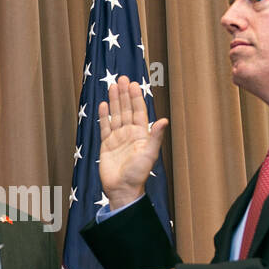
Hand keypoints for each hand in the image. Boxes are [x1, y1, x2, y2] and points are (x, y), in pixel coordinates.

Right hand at [98, 77, 168, 210]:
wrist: (122, 190)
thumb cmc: (138, 174)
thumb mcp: (149, 154)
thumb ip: (156, 136)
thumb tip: (165, 120)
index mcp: (141, 135)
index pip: (138, 112)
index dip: (136, 98)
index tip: (132, 84)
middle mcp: (129, 134)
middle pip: (126, 110)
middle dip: (124, 94)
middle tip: (121, 79)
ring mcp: (117, 139)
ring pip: (116, 115)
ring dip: (114, 101)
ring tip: (112, 87)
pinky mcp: (106, 145)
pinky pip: (104, 127)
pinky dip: (104, 116)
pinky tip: (103, 105)